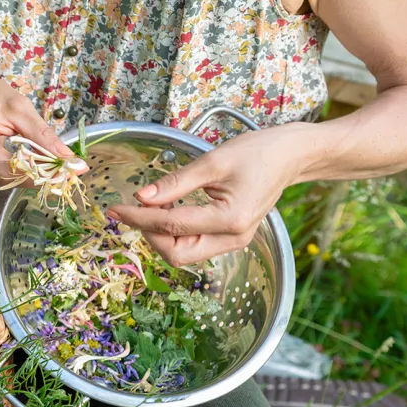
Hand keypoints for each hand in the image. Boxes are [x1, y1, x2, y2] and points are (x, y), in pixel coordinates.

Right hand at [0, 65, 76, 185]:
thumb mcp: (20, 108)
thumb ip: (43, 136)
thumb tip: (69, 160)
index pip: (9, 172)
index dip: (39, 176)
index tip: (65, 174)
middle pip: (6, 177)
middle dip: (32, 170)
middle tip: (51, 158)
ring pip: (1, 180)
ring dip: (17, 168)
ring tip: (14, 143)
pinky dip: (3, 167)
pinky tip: (0, 150)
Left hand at [106, 124, 307, 266]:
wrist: (292, 156)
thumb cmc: (258, 152)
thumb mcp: (213, 161)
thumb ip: (175, 183)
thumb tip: (141, 197)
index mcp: (230, 219)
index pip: (171, 226)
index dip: (138, 217)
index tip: (115, 208)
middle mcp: (234, 238)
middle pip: (176, 253)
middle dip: (149, 234)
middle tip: (131, 210)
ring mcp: (234, 241)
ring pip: (183, 253)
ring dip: (160, 235)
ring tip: (147, 209)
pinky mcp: (232, 238)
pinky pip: (194, 245)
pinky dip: (174, 234)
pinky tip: (165, 213)